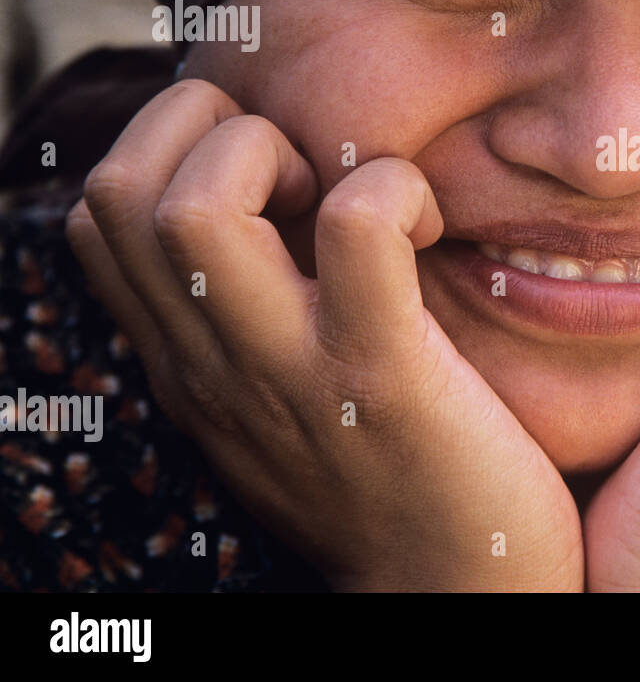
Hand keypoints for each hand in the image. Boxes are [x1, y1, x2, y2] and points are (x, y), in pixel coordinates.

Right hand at [66, 79, 582, 590]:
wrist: (454, 592)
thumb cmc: (388, 473)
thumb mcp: (281, 394)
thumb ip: (250, 311)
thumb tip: (275, 195)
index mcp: (190, 360)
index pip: (102, 216)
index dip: (174, 149)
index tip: (269, 175)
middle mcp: (214, 365)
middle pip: (120, 190)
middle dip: (209, 130)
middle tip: (302, 174)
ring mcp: (289, 371)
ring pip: (198, 204)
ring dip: (276, 152)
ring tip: (346, 196)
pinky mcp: (382, 375)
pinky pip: (357, 227)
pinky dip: (393, 191)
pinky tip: (428, 227)